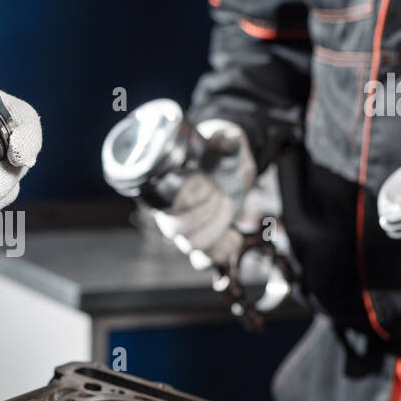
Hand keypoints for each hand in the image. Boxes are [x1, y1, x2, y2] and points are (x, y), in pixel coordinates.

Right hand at [149, 118, 255, 267]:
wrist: (231, 168)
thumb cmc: (220, 152)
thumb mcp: (225, 140)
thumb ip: (225, 139)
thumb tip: (227, 141)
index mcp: (166, 186)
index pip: (165, 204)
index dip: (190, 197)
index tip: (209, 182)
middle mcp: (169, 212)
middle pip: (174, 230)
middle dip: (206, 213)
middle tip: (222, 195)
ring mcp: (185, 231)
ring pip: (192, 246)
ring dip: (217, 228)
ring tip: (230, 206)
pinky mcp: (204, 243)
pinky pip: (205, 260)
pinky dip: (224, 250)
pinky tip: (235, 233)